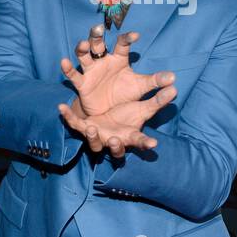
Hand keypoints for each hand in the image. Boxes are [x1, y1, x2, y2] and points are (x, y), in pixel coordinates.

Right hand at [58, 25, 173, 116]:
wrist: (109, 111)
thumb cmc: (124, 94)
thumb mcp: (140, 87)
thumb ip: (155, 81)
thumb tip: (174, 78)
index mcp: (119, 59)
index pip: (122, 44)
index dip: (127, 38)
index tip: (135, 35)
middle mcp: (103, 61)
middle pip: (99, 44)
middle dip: (97, 35)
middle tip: (98, 28)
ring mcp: (91, 71)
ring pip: (84, 55)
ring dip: (82, 48)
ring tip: (83, 44)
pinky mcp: (82, 83)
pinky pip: (74, 74)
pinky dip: (67, 68)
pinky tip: (63, 62)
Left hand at [59, 89, 175, 157]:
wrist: (105, 116)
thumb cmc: (127, 115)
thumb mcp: (142, 107)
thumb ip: (156, 100)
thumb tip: (174, 87)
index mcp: (130, 136)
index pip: (140, 141)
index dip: (145, 143)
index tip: (153, 143)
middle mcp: (113, 140)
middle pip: (115, 148)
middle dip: (115, 146)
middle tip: (115, 141)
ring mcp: (97, 137)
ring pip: (94, 141)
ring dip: (92, 137)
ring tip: (92, 128)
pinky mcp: (83, 128)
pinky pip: (74, 124)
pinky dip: (68, 117)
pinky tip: (61, 108)